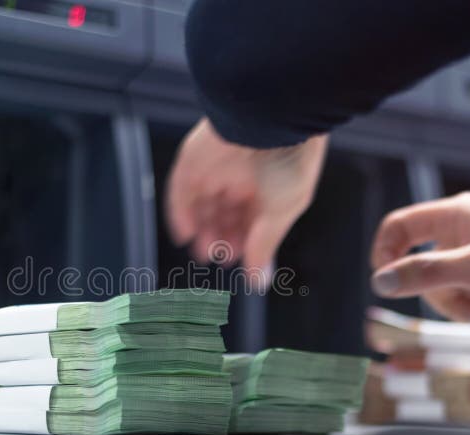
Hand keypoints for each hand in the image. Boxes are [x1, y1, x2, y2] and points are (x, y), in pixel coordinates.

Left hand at [166, 118, 327, 271]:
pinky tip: (184, 234)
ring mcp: (216, 167)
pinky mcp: (194, 159)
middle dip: (221, 237)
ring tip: (204, 251)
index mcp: (269, 185)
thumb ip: (263, 247)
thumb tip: (258, 280)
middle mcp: (242, 176)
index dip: (244, 241)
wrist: (271, 119)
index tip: (239, 258)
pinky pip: (180, 189)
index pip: (250, 219)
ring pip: (202, 204)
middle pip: (224, 213)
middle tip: (218, 256)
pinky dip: (180, 214)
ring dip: (202, 230)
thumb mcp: (281, 213)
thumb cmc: (289, 161)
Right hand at [370, 191, 469, 322]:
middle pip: (418, 270)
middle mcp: (462, 237)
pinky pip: (463, 306)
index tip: (387, 281)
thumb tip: (380, 281)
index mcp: (457, 215)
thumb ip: (427, 272)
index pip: (398, 227)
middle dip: (444, 295)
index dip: (386, 253)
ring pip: (440, 293)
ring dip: (466, 309)